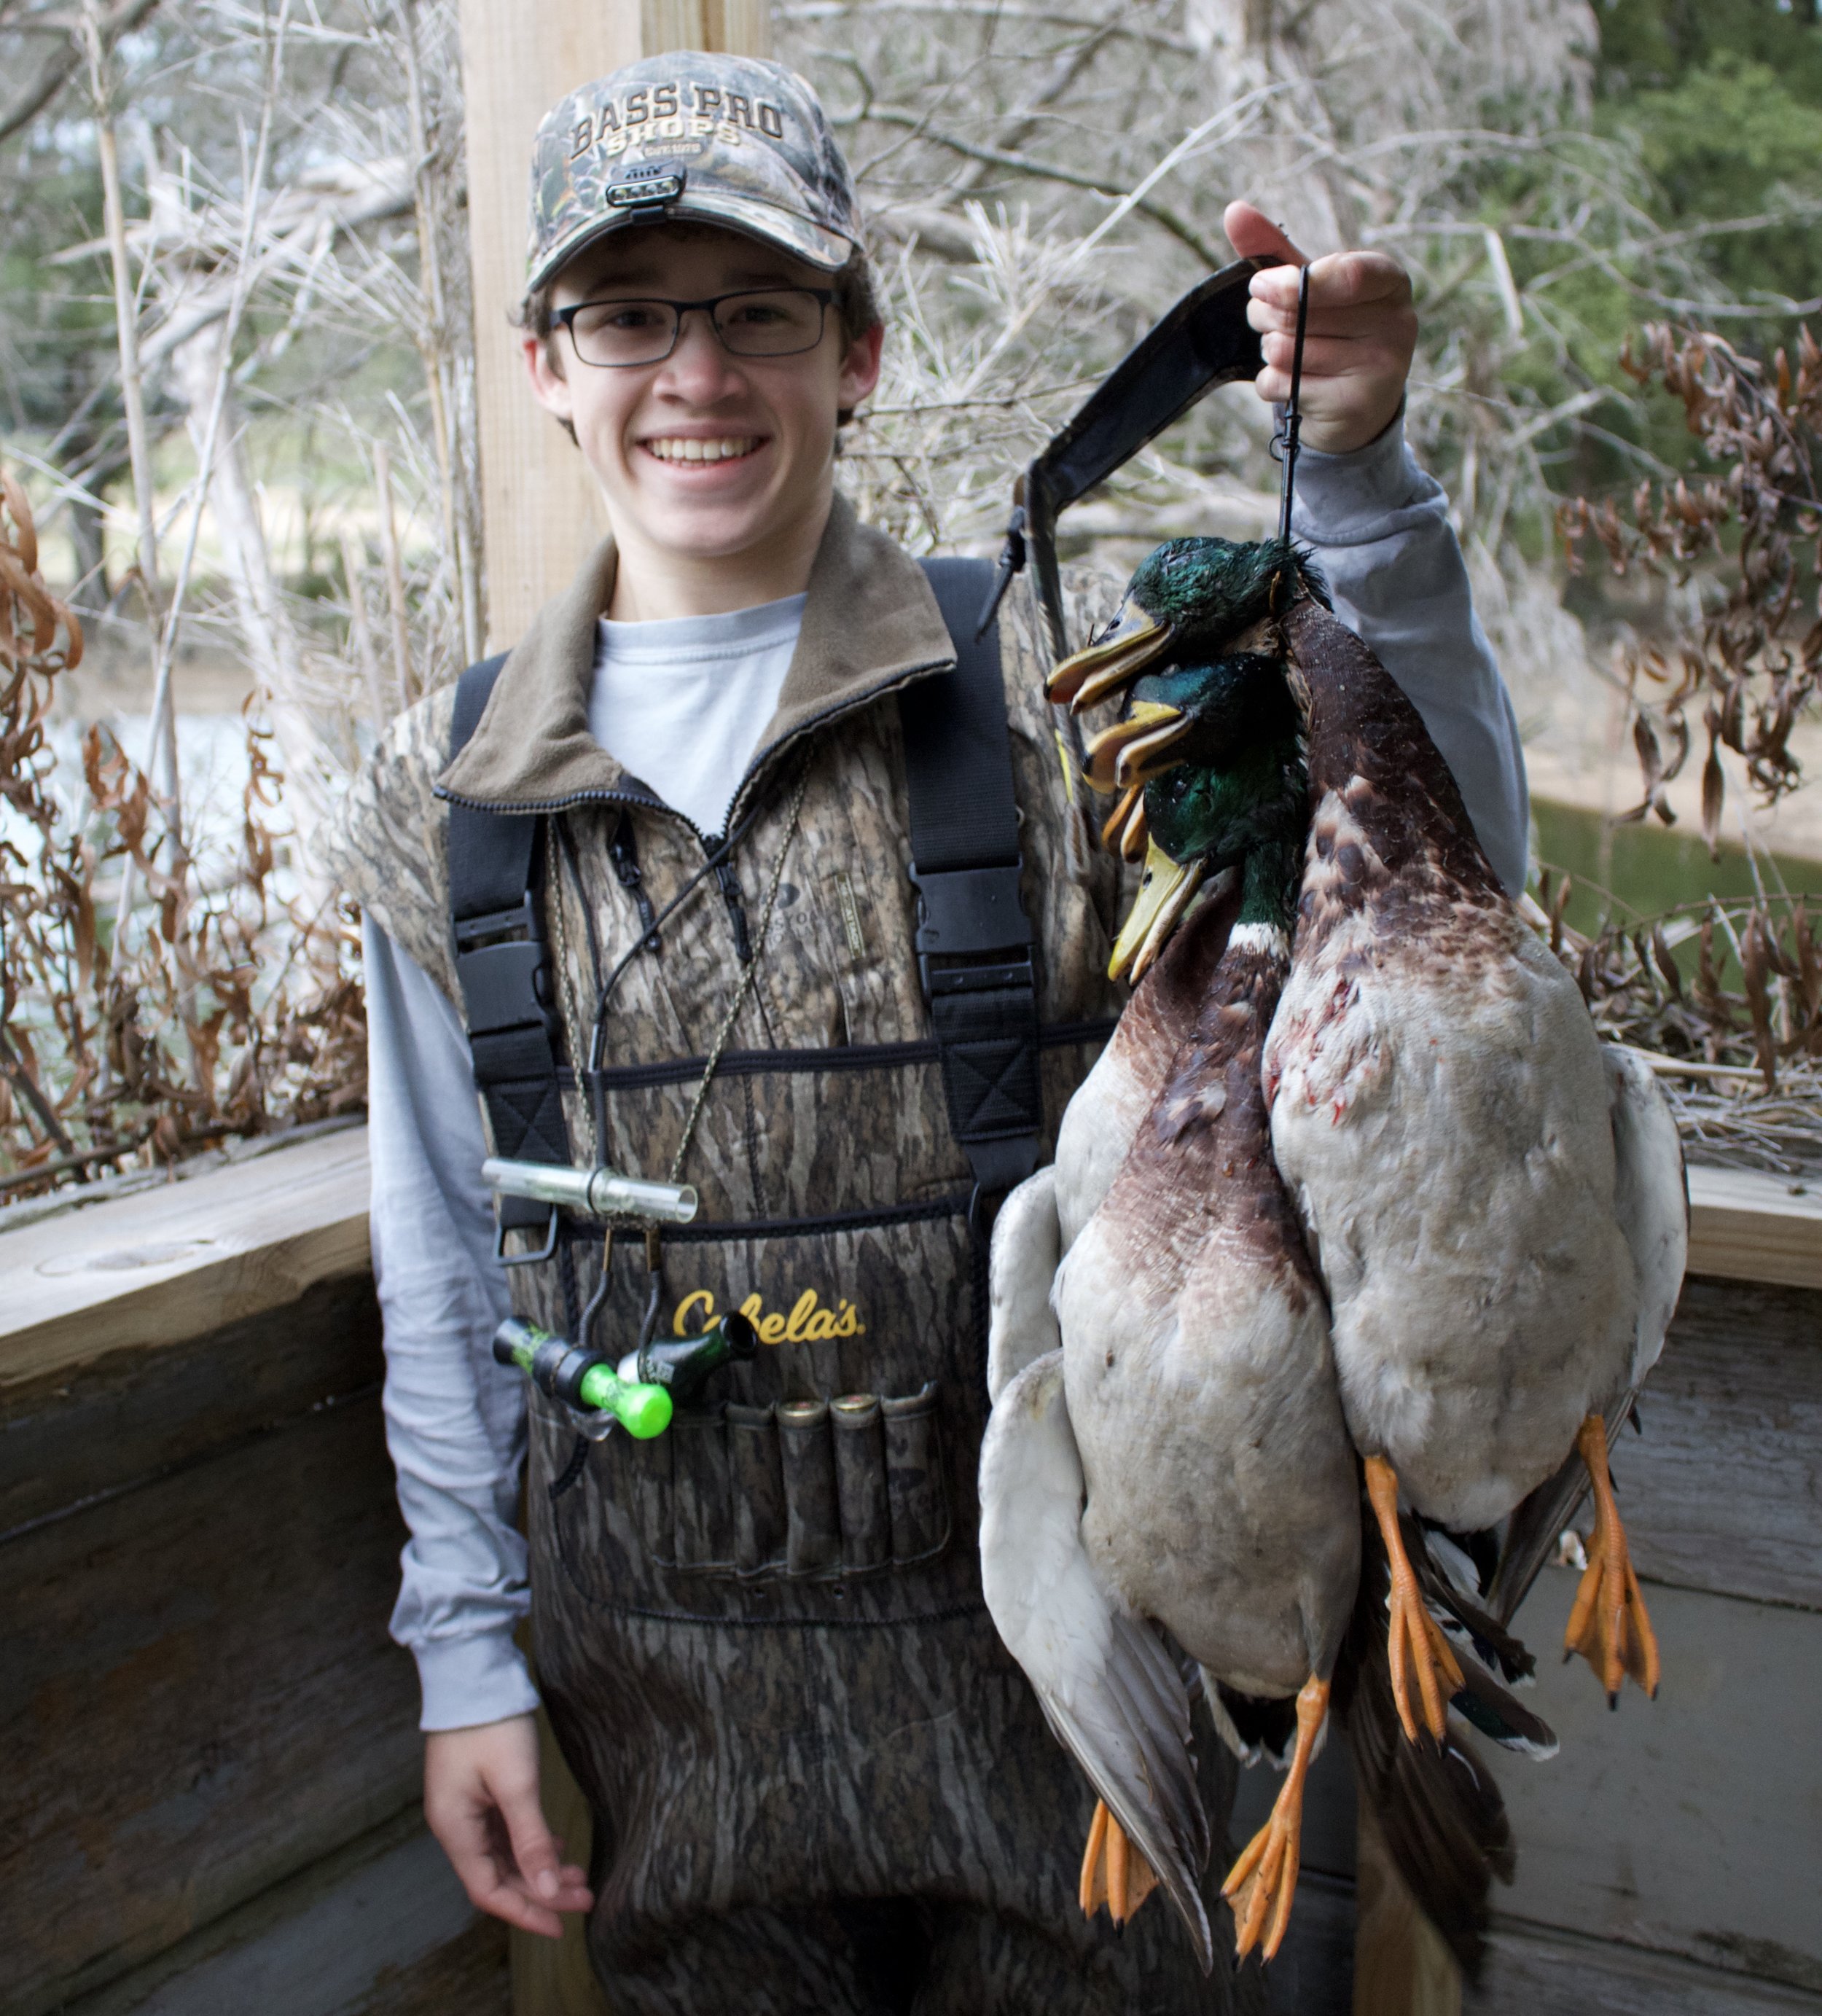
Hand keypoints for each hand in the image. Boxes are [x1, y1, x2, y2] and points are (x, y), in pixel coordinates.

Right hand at [424, 1714, 593, 1937]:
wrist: (472, 1674)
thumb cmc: (490, 1724)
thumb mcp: (516, 1782)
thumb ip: (532, 1839)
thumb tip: (550, 1891)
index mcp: (455, 1830)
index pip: (489, 1891)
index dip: (525, 1912)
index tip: (562, 1927)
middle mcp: (456, 1826)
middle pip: (499, 1877)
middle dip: (541, 1891)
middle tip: (586, 1897)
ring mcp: (466, 1809)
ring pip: (504, 1856)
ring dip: (539, 1869)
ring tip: (580, 1875)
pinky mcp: (478, 1793)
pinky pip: (504, 1833)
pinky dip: (531, 1845)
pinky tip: (556, 1845)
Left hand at [1223, 201, 1417, 457]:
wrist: (1356, 407)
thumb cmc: (1332, 334)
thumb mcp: (1310, 288)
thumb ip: (1275, 251)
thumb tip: (1234, 211)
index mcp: (1390, 282)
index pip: (1345, 273)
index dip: (1291, 282)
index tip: (1260, 285)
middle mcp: (1396, 323)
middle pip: (1300, 314)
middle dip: (1267, 317)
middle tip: (1270, 322)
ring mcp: (1381, 368)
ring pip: (1288, 350)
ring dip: (1270, 351)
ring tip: (1288, 352)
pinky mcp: (1356, 405)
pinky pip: (1284, 385)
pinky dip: (1273, 383)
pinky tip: (1293, 383)